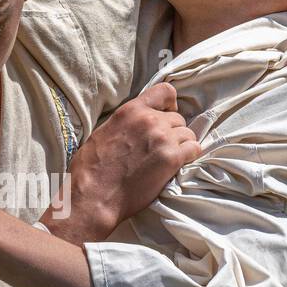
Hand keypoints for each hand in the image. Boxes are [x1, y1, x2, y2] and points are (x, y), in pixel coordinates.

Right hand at [55, 83, 199, 240]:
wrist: (94, 195)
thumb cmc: (91, 169)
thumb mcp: (104, 132)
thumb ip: (126, 123)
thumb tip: (136, 126)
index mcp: (131, 110)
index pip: (165, 91)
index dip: (170, 104)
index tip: (167, 115)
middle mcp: (150, 120)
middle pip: (178, 118)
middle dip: (173, 132)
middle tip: (162, 149)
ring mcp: (163, 138)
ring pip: (188, 134)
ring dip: (182, 146)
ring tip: (168, 159)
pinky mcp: (172, 159)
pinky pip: (194, 149)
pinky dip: (190, 156)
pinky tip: (177, 165)